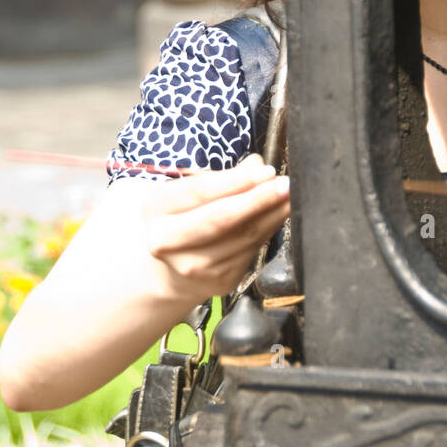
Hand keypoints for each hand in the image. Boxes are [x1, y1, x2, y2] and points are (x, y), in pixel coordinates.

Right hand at [136, 153, 290, 302]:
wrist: (173, 267)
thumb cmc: (186, 216)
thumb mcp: (191, 191)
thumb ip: (223, 178)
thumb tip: (257, 165)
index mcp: (156, 209)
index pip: (201, 191)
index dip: (237, 181)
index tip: (266, 170)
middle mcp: (167, 241)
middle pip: (220, 219)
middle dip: (258, 199)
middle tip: (286, 184)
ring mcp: (193, 266)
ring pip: (243, 236)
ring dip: (272, 214)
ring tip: (290, 196)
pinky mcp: (219, 282)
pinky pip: (252, 250)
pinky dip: (270, 230)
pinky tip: (281, 214)